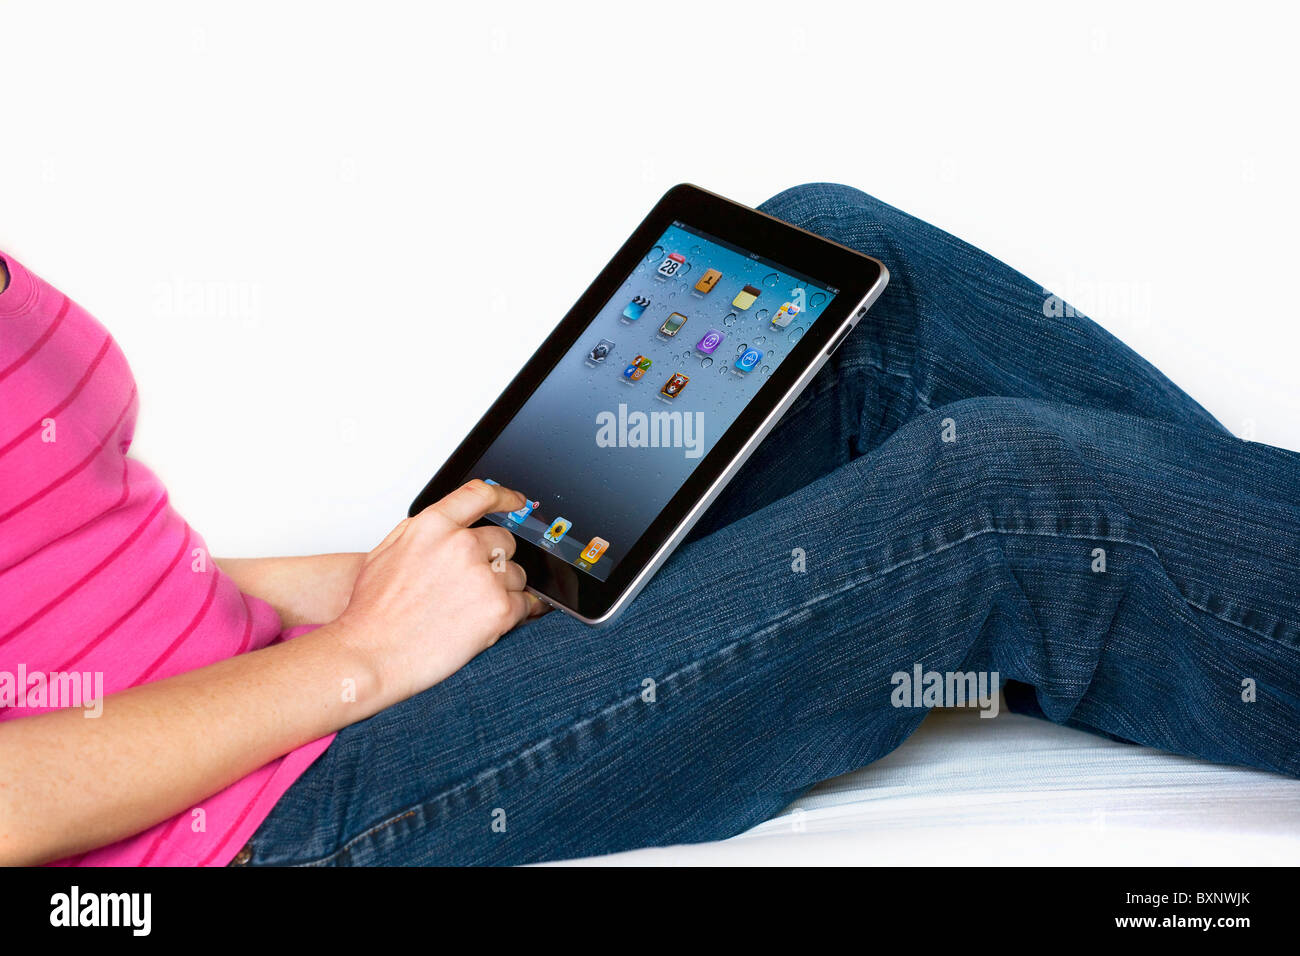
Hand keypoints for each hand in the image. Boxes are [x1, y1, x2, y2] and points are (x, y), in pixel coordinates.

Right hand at [336, 479, 546, 701]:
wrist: (372, 654)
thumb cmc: (373, 612)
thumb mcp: (388, 552)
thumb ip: (426, 533)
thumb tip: (455, 527)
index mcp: (434, 526)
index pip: (481, 495)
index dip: (505, 497)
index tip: (518, 503)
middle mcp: (461, 545)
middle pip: (505, 542)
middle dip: (495, 562)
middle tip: (472, 588)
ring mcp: (483, 577)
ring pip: (516, 575)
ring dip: (503, 591)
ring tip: (469, 612)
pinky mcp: (499, 609)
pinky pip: (526, 604)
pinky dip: (515, 615)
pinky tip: (492, 623)